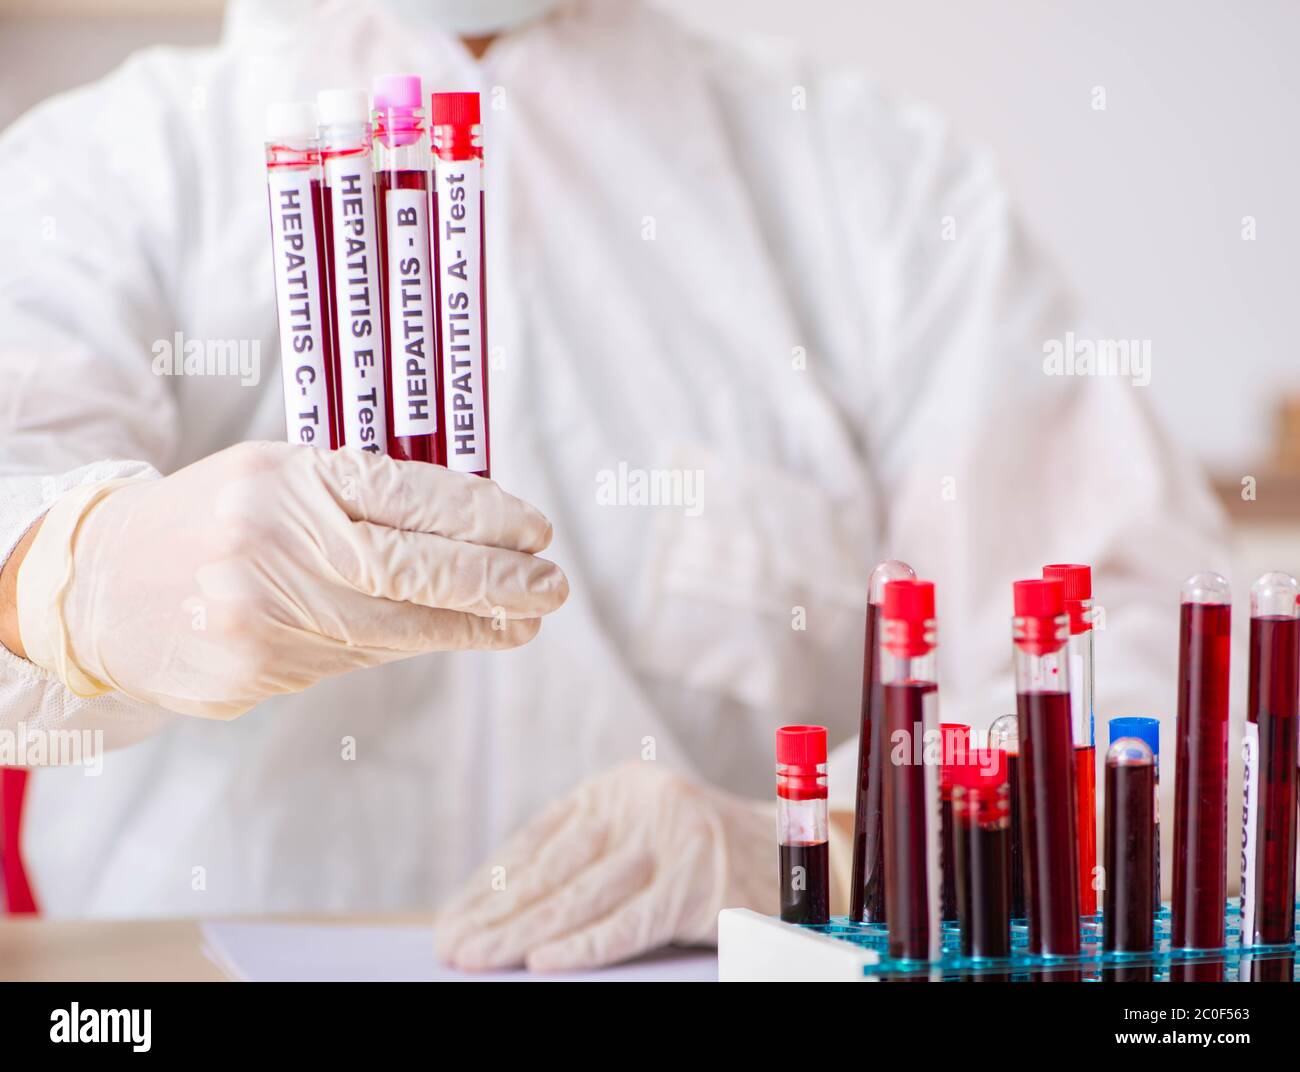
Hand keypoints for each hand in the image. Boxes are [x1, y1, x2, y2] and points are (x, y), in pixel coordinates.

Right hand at [16, 441, 566, 717]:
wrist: (102, 588)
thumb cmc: (212, 518)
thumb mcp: (276, 476)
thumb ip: (360, 493)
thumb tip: (473, 526)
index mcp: (282, 477)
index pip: (407, 496)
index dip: (483, 517)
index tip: (535, 532)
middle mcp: (271, 544)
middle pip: (413, 569)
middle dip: (496, 582)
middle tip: (552, 588)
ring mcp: (261, 616)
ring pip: (395, 626)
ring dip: (469, 626)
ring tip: (521, 621)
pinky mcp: (255, 673)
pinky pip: (355, 659)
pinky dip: (407, 644)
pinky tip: (445, 634)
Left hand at [435, 761, 776, 971]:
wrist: (795, 857)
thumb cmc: (703, 856)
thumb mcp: (641, 835)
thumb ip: (588, 857)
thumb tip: (503, 911)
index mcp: (617, 788)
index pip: (538, 838)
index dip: (491, 880)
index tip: (453, 917)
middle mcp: (641, 804)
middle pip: (553, 868)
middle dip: (496, 912)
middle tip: (452, 946)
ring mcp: (672, 841)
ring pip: (582, 896)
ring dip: (524, 933)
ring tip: (480, 958)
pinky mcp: (697, 883)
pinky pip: (630, 924)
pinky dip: (584, 946)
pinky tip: (543, 963)